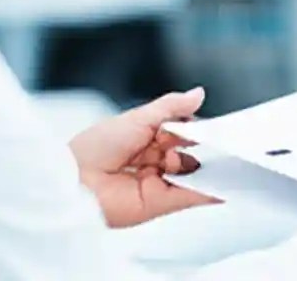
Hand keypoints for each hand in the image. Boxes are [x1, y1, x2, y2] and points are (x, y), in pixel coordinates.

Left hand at [68, 88, 217, 227]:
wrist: (73, 180)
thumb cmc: (95, 147)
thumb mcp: (138, 117)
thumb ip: (172, 106)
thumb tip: (199, 94)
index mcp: (144, 137)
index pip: (179, 130)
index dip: (194, 127)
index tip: (209, 124)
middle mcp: (151, 160)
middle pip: (187, 151)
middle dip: (200, 146)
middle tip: (212, 141)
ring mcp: (156, 181)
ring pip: (190, 173)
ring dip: (204, 167)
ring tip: (215, 160)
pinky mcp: (159, 203)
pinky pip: (189, 196)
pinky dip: (208, 191)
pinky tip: (223, 185)